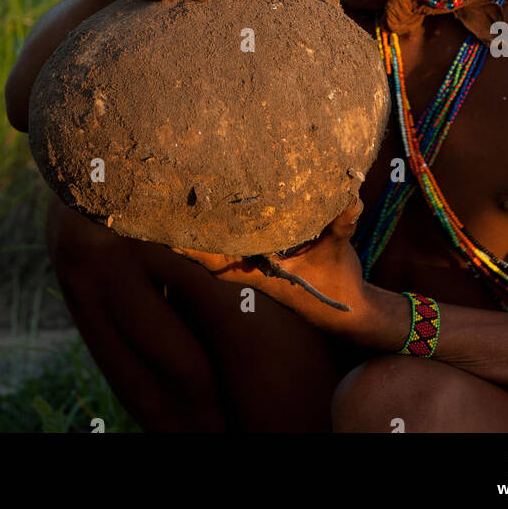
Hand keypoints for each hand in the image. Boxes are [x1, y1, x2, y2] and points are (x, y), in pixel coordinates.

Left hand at [173, 200, 406, 344]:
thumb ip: (342, 223)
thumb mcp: (340, 249)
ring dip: (194, 232)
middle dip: (182, 232)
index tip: (164, 229)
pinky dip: (212, 233)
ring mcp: (252, 268)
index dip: (189, 246)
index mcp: (259, 272)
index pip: (214, 259)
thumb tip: (352, 196)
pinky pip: (226, 248)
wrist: (346, 311)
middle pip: (204, 253)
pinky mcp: (259, 263)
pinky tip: (199, 214)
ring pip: (212, 251)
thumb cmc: (338, 281)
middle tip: (156, 204)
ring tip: (166, 204)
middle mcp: (249, 270)